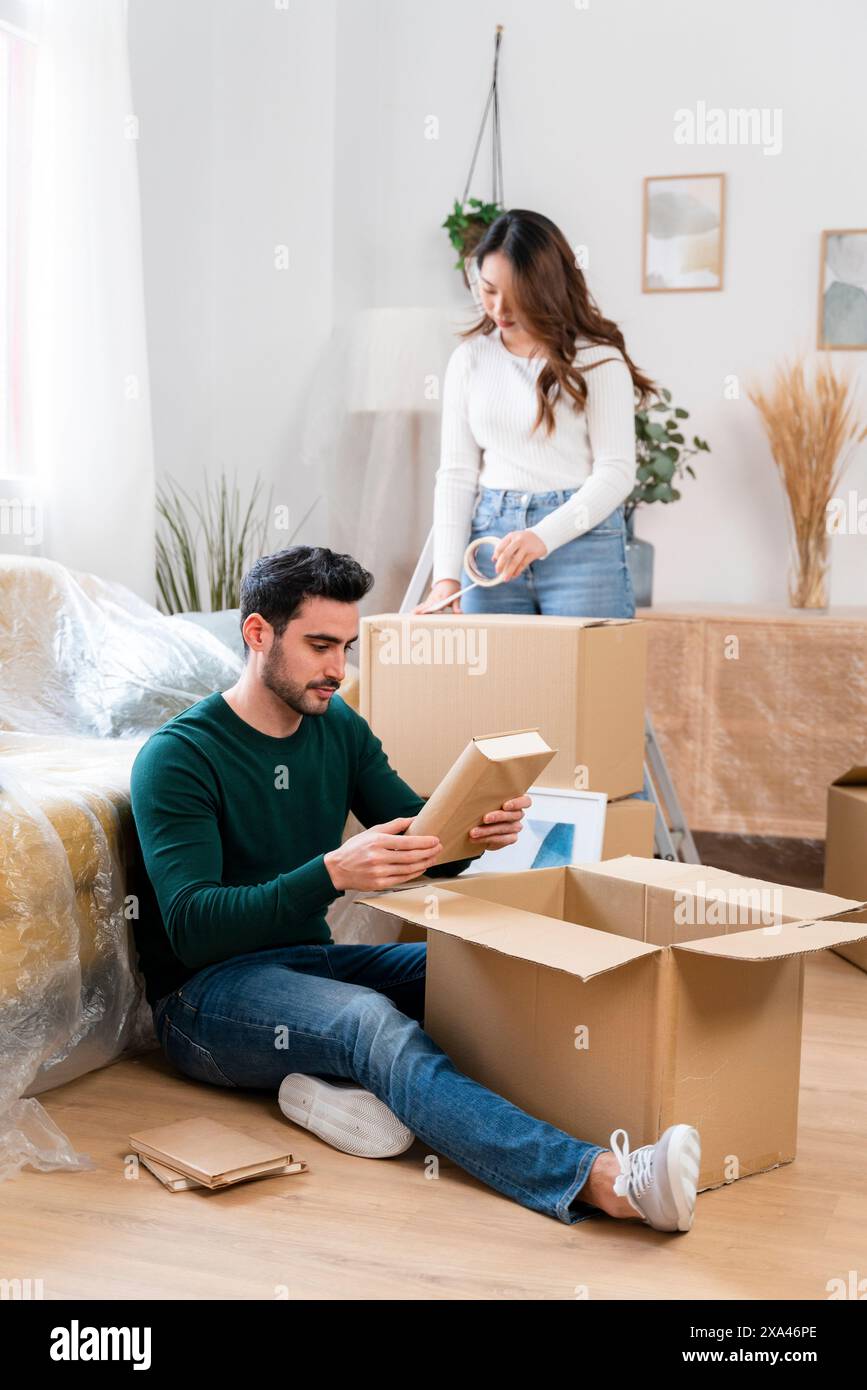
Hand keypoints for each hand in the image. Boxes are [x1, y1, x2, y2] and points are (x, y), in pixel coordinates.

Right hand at [324, 817, 442, 891]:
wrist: (337, 869)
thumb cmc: (356, 848)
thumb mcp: (372, 832)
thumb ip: (394, 825)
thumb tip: (414, 819)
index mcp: (377, 842)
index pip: (407, 842)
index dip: (424, 842)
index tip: (435, 839)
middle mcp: (378, 857)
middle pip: (410, 856)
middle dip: (428, 852)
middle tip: (439, 848)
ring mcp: (379, 872)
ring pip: (408, 869)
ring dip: (424, 863)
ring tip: (433, 858)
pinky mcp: (379, 884)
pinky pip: (402, 879)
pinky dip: (414, 874)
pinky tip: (422, 868)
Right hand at [413, 579, 461, 614]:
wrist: (447, 580)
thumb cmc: (453, 589)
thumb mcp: (457, 597)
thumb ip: (457, 606)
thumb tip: (459, 613)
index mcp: (443, 597)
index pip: (439, 604)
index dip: (436, 608)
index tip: (434, 612)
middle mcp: (435, 598)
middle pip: (429, 606)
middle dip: (425, 612)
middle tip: (419, 618)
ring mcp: (430, 599)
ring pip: (423, 606)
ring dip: (418, 610)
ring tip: (412, 616)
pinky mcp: (428, 601)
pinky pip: (421, 605)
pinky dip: (417, 609)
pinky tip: (412, 613)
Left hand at [467, 795, 530, 850]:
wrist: (478, 826)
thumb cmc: (482, 807)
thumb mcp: (484, 798)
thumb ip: (484, 793)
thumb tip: (468, 785)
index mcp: (515, 801)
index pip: (525, 802)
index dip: (518, 804)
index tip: (505, 805)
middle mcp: (518, 814)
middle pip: (514, 815)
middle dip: (498, 816)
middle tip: (485, 818)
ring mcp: (515, 827)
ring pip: (505, 828)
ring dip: (488, 830)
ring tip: (473, 832)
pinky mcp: (510, 838)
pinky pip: (502, 839)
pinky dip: (487, 839)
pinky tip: (476, 838)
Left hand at [490, 530, 546, 580]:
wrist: (542, 536)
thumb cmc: (523, 540)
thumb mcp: (514, 539)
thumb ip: (504, 547)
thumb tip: (494, 559)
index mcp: (511, 536)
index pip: (500, 546)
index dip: (496, 555)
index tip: (495, 561)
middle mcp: (518, 540)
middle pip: (506, 554)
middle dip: (500, 564)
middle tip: (497, 571)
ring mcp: (526, 547)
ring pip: (515, 561)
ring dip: (509, 571)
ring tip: (505, 579)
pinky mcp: (534, 553)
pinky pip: (524, 564)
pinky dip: (518, 571)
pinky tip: (514, 575)